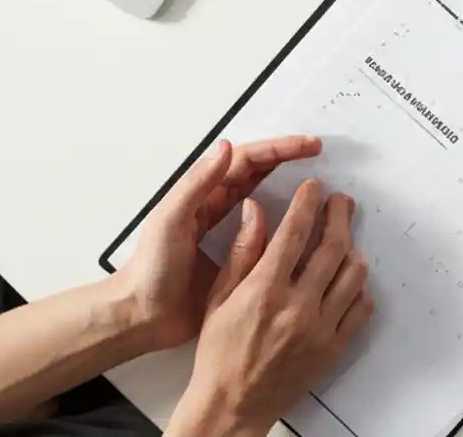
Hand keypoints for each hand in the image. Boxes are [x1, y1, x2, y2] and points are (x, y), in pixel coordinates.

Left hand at [113, 136, 322, 351]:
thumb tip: (227, 147)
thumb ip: (195, 185)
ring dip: (290, 188)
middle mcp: (216, 208)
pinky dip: (287, 227)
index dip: (278, 150)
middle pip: (259, 174)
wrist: (141, 317)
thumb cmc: (152, 268)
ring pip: (266, 201)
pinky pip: (267, 237)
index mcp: (202, 195)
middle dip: (289, 160)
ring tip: (319, 185)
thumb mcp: (170, 221)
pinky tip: (307, 230)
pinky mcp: (236, 261)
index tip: (309, 147)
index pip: (246, 161)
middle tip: (321, 154)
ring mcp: (228, 234)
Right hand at [167, 180, 373, 436]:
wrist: (232, 405)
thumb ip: (242, 252)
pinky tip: (350, 279)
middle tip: (341, 202)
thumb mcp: (219, 298)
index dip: (308, 203)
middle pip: (332, 247)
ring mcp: (319, 329)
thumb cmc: (219, 353)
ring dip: (352, 249)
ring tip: (346, 239)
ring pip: (353, 275)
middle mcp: (296, 307)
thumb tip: (255, 212)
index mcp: (264, 290)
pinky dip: (360, 289)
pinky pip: (360, 309)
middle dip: (339, 216)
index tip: (314, 188)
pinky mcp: (333, 348)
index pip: (295, 232)